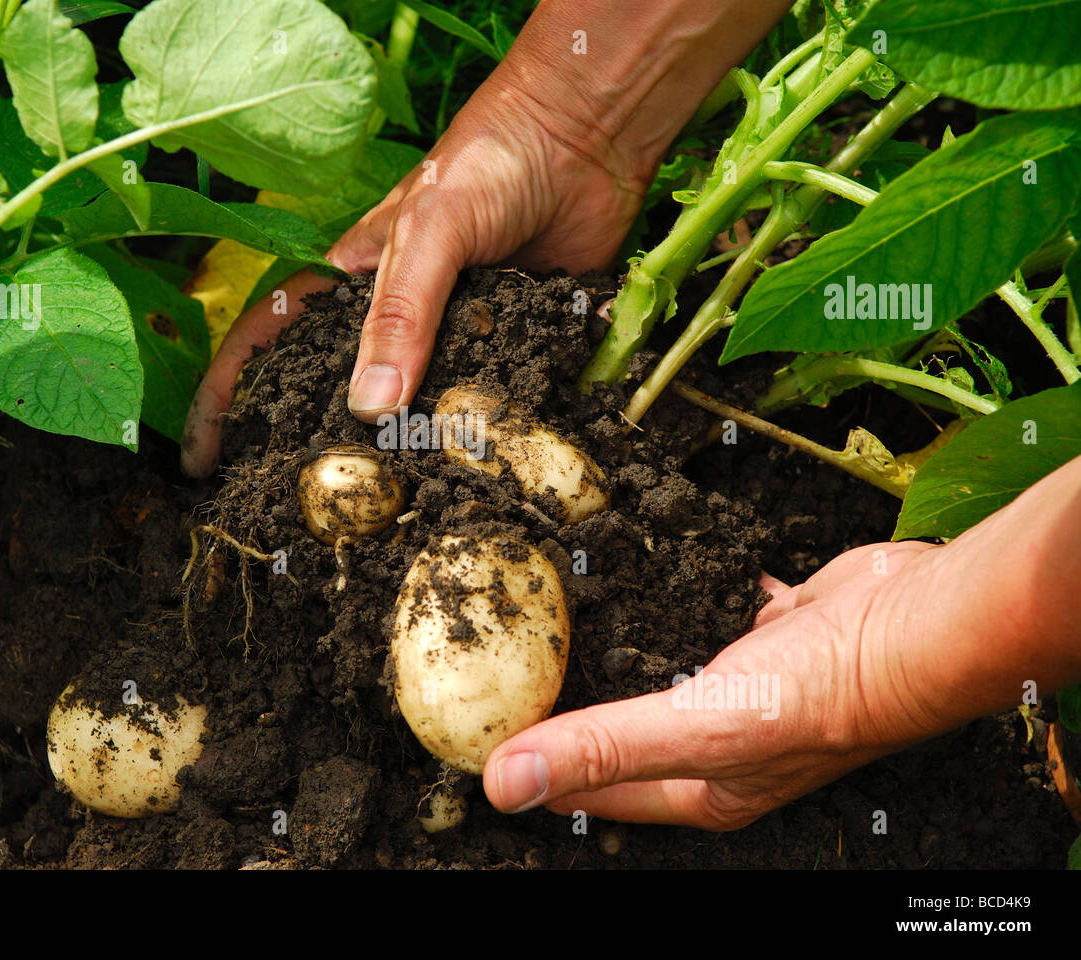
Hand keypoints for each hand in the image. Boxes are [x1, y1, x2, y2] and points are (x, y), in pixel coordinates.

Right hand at [179, 70, 652, 476]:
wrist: (584, 138)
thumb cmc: (490, 162)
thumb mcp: (430, 231)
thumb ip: (401, 314)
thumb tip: (368, 408)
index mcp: (348, 280)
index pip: (265, 339)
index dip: (224, 398)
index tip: (201, 461)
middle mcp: (391, 315)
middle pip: (332, 388)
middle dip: (301, 444)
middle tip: (283, 510)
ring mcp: (446, 334)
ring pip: (407, 408)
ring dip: (392, 455)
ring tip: (376, 517)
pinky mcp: (504, 345)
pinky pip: (480, 402)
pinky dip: (471, 438)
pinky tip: (466, 481)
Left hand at [482, 543, 941, 827]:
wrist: (915, 623)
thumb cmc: (821, 693)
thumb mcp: (698, 727)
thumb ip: (603, 747)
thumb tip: (504, 783)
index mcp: (702, 789)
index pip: (597, 789)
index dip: (540, 765)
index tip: (484, 731)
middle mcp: (722, 744)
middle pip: (626, 728)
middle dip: (573, 699)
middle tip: (512, 661)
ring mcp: (747, 685)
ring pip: (663, 665)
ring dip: (621, 642)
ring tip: (562, 611)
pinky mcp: (767, 630)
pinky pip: (705, 610)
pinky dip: (676, 589)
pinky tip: (643, 563)